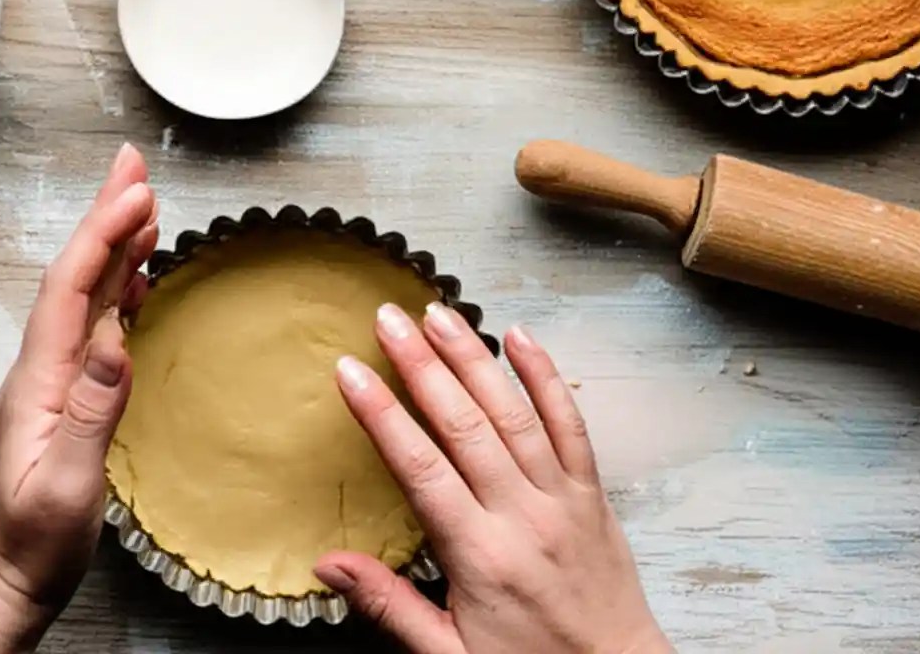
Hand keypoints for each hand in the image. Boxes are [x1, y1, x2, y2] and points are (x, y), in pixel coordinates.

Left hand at [0, 144, 158, 652]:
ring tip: (142, 209)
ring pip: (82, 298)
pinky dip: (113, 293)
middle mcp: (40, 372)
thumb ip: (90, 411)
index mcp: (38, 383)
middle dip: (105, 218)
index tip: (135, 192)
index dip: (102, 234)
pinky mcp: (63, 401)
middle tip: (134, 169)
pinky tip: (130, 285)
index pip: (69, 289)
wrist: (3, 581)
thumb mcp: (65, 484)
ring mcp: (49, 384)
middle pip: (73, 277)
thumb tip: (116, 339)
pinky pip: (90, 329)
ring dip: (112, 248)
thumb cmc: (30, 543)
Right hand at [316, 304, 671, 653]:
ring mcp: (562, 498)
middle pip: (465, 425)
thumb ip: (389, 604)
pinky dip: (547, 377)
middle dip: (422, 365)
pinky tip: (523, 338)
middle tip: (389, 319)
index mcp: (480, 556)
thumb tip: (328, 564)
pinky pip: (571, 424)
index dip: (383, 415)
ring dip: (474, 358)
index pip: (422, 469)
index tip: (352, 372)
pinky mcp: (592, 493)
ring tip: (440, 315)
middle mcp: (523, 516)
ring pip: (514, 413)